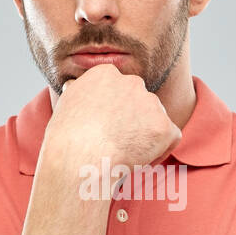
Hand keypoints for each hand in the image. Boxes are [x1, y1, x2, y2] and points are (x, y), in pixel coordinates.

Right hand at [46, 63, 181, 172]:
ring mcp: (151, 103)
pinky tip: (139, 161)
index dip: (114, 112)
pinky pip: (170, 138)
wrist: (80, 157)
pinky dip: (159, 151)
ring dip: (146, 135)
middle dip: (133, 120)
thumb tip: (74, 86)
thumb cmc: (66, 137)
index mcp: (106, 73)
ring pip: (156, 119)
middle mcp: (132, 82)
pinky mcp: (164, 126)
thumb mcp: (65, 104)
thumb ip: (78, 92)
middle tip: (116, 142)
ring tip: (124, 153)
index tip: (103, 128)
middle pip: (139, 102)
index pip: (119, 89)